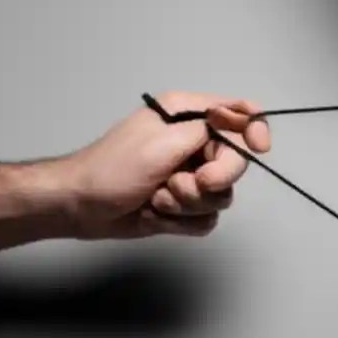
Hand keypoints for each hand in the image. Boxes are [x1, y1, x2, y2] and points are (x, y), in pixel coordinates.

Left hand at [62, 91, 270, 239]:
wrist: (79, 207)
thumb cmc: (113, 168)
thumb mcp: (165, 141)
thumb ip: (211, 129)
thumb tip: (246, 122)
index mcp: (187, 117)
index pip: (240, 116)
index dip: (255, 130)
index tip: (258, 149)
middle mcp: (193, 144)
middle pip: (235, 163)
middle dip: (211, 180)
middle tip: (185, 183)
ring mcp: (189, 177)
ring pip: (221, 197)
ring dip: (188, 204)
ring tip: (157, 199)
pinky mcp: (183, 207)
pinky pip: (206, 219)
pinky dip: (180, 222)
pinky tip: (153, 213)